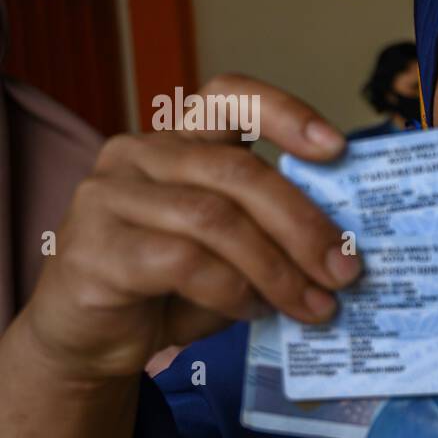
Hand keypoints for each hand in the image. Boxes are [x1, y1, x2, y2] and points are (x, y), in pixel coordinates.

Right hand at [21, 74, 360, 382]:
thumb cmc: (172, 289)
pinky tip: (253, 311)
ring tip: (312, 305)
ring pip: (214, 219)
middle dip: (303, 224)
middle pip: (238, 171)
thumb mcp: (234, 252)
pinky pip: (183, 262)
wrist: (91, 341)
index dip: (287, 113)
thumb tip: (346, 248)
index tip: (337, 148)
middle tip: (346, 270)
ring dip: (277, 268)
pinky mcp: (95, 249)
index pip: (230, 96)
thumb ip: (274, 233)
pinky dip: (232, 290)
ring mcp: (109, 196)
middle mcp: (140, 154)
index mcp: (180, 141)